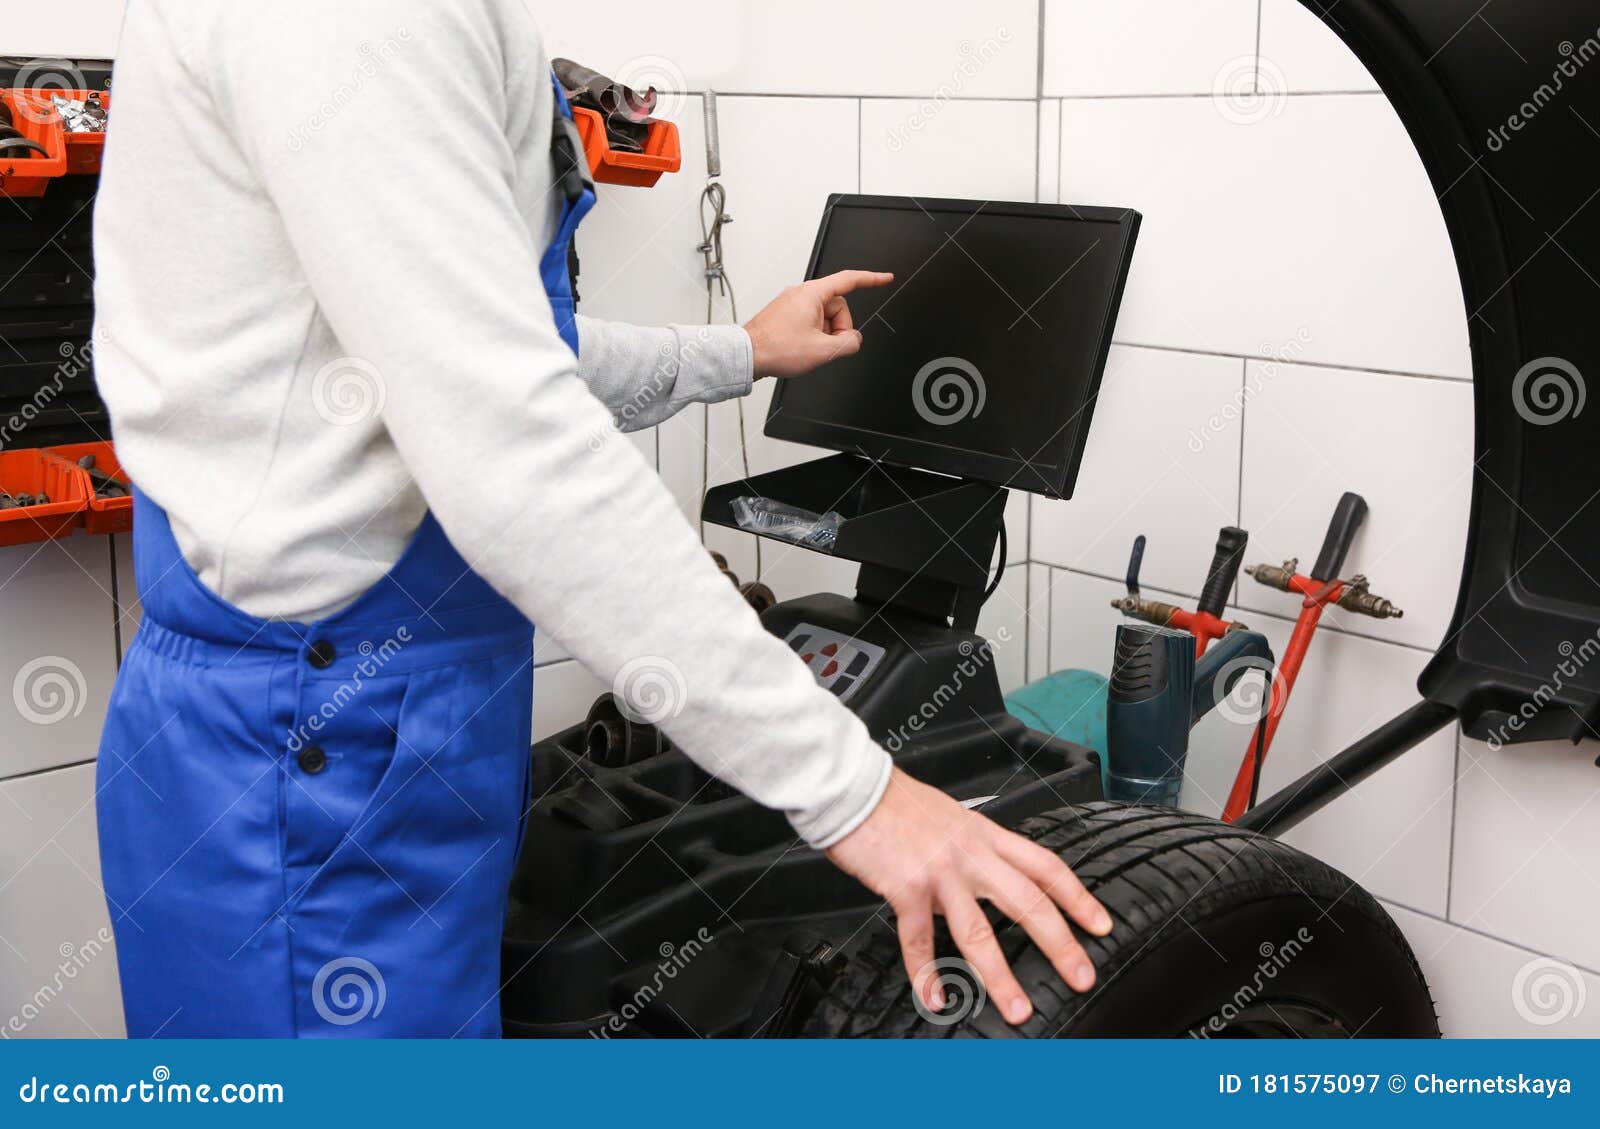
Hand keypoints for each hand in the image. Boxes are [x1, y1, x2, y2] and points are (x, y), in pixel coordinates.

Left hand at [744, 269, 893, 378]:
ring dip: (824, 334)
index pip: (850, 280)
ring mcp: (792, 304)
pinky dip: (813, 335)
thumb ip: (849, 343)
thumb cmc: (776, 348)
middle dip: (838, 328)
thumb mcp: (822, 351)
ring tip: (809, 349)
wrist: (747, 355)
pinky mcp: (786, 314)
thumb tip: (853, 340)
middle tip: (826, 346)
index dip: (871, 279)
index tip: (885, 278)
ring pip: (824, 317)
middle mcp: (801, 294)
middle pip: (838, 307)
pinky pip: (810, 322)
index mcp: (812, 294)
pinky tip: (801, 348)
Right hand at [825, 768, 1112, 1025]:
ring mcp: (940, 872)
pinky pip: (919, 939)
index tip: (1100, 924)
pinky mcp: (907, 886)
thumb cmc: (894, 803)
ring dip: (1000, 976)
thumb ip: (970, 848)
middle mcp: (971, 854)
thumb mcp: (949, 817)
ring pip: (979, 931)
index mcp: (985, 835)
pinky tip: (935, 997)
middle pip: (1028, 901)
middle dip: (1060, 943)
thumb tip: (983, 877)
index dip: (1078, 897)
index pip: (1045, 866)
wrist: (853, 787)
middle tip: (1081, 975)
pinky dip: (926, 973)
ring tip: (1017, 1009)